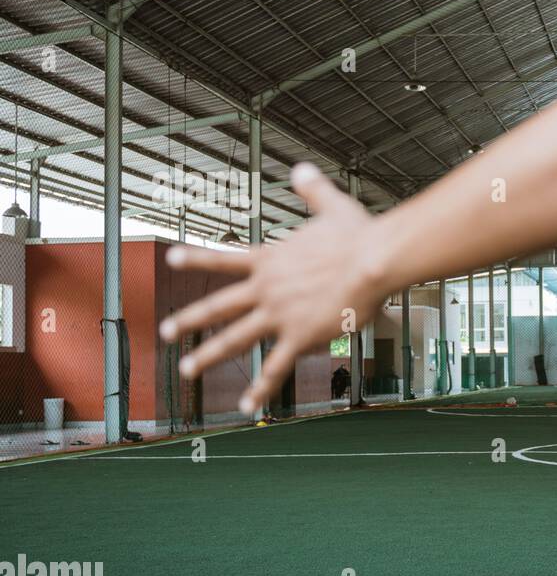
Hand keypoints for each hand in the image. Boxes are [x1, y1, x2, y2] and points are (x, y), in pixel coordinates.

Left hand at [159, 163, 388, 414]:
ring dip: (207, 356)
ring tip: (187, 369)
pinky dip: (259, 389)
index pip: (224, 258)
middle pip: (217, 307)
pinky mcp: (299, 338)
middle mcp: (266, 289)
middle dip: (188, 320)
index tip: (172, 258)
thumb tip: (301, 169)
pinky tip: (245, 406)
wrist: (372, 262)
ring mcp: (278, 316)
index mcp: (270, 260)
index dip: (197, 258)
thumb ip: (312, 189)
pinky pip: (275, 368)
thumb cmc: (358, 234)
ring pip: (234, 340)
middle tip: (166, 331)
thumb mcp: (332, 205)